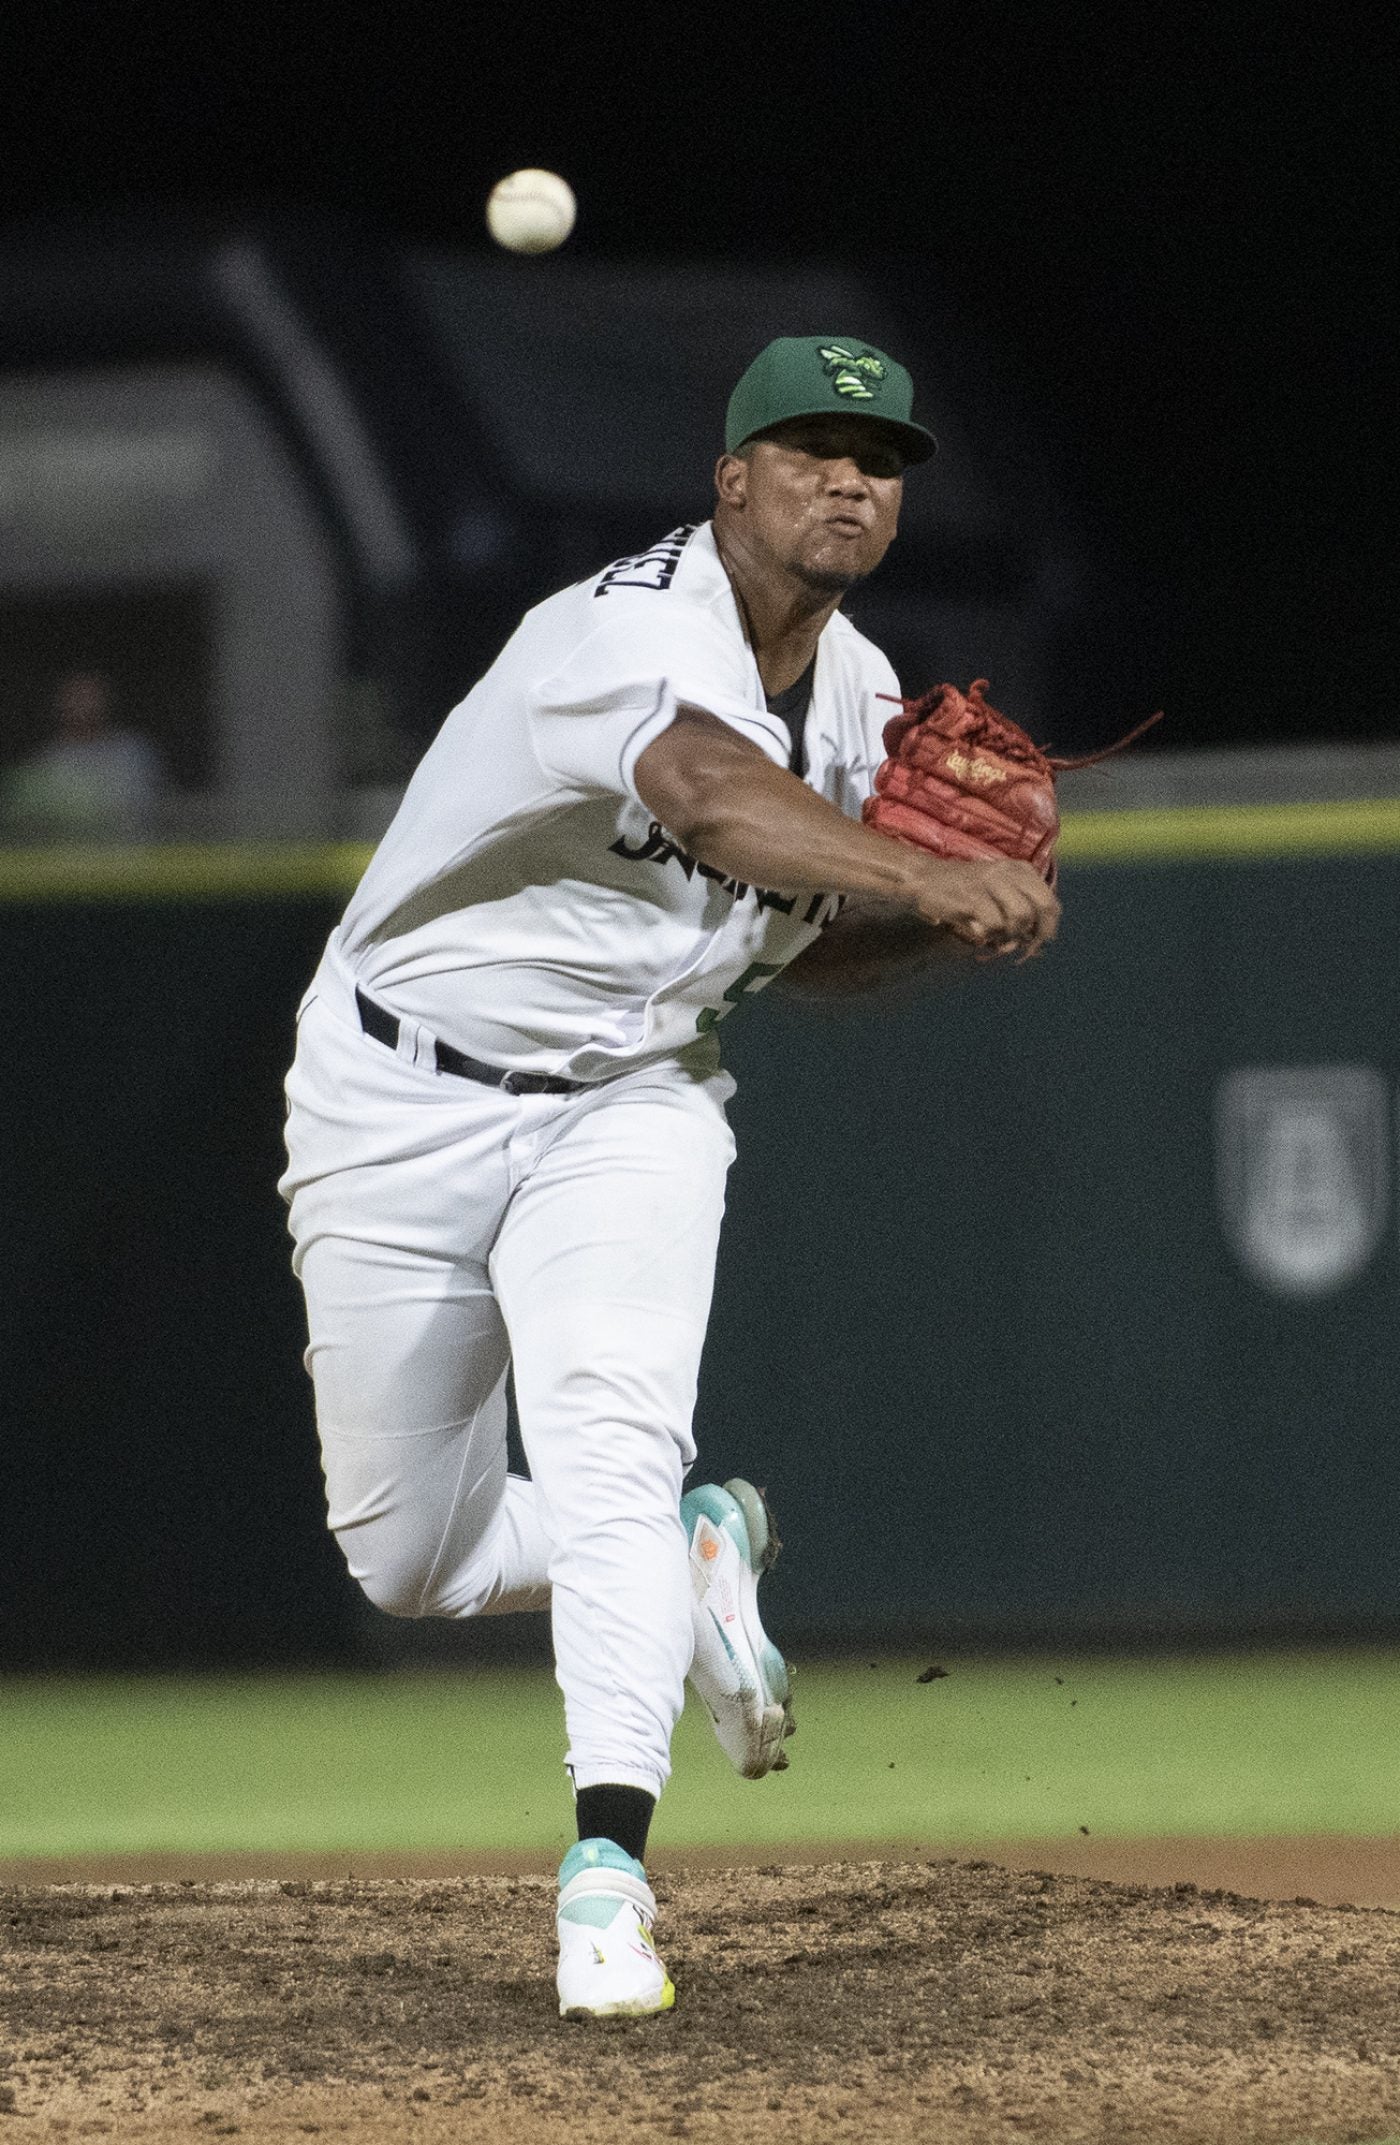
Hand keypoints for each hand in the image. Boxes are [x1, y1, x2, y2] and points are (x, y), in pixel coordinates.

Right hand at [903, 854, 1060, 960]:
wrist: (925, 878)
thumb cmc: (964, 890)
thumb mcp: (998, 889)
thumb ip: (1020, 907)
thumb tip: (1035, 940)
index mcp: (1020, 870)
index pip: (1051, 902)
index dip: (1048, 928)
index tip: (1036, 944)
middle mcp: (1009, 873)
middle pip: (1041, 908)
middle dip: (1035, 935)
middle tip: (1022, 950)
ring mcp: (990, 883)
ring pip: (1020, 918)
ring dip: (1009, 935)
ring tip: (994, 937)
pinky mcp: (972, 898)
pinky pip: (993, 925)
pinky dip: (987, 935)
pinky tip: (975, 931)